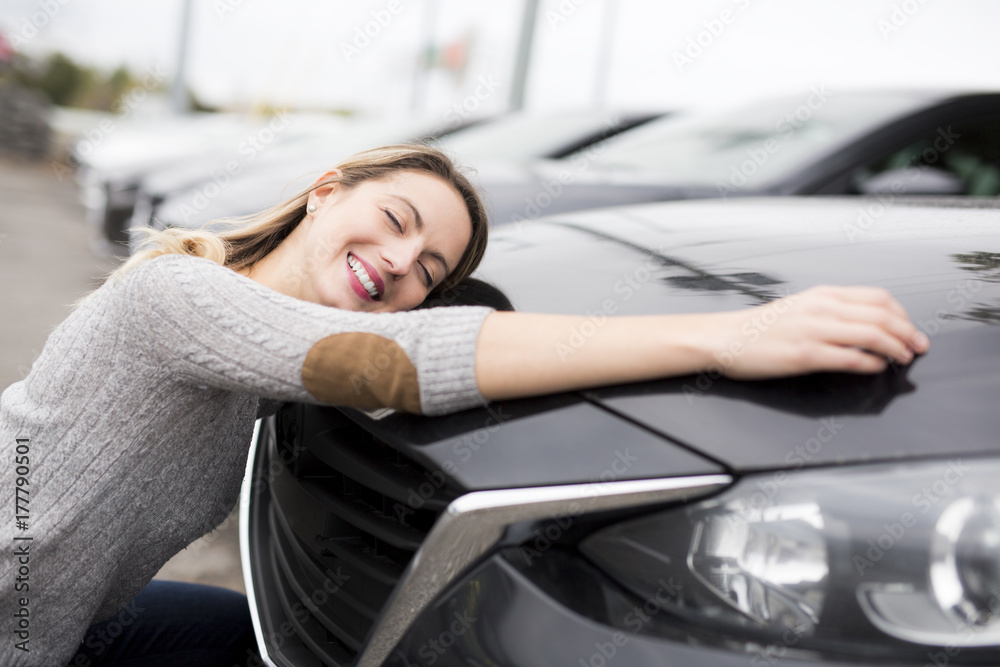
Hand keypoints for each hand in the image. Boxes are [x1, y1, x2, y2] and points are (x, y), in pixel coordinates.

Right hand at [708, 285, 930, 379]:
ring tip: (904, 358)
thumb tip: (865, 323)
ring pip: (872, 335)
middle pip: (882, 316)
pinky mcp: (805, 355)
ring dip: (896, 348)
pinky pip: (850, 357)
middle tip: (918, 346)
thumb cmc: (758, 328)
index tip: (910, 328)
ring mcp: (814, 331)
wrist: (725, 338)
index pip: (878, 298)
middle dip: (908, 333)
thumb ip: (832, 311)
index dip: (903, 315)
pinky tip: (876, 367)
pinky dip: (870, 363)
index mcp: (823, 295)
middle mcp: (822, 308)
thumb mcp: (800, 307)